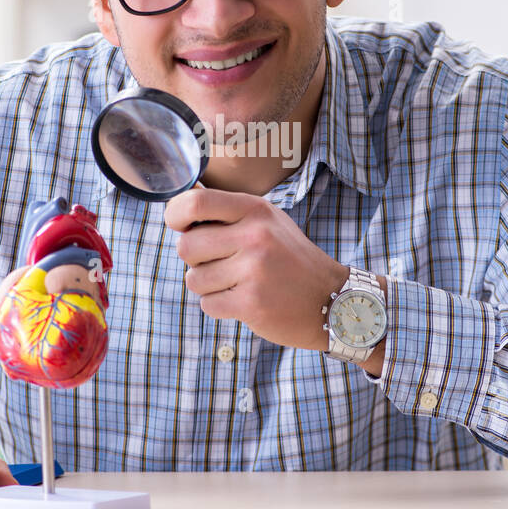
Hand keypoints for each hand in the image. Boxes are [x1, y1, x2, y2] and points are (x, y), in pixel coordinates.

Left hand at [164, 187, 347, 352]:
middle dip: (194, 259)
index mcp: (255, 210)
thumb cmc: (290, 259)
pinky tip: (243, 300)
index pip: (195, 203)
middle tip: (218, 263)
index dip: (175, 215)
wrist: (332, 299)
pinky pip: (207, 305)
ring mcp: (254, 271)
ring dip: (208, 286)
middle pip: (186, 246)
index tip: (178, 225)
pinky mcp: (251, 303)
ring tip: (236, 283)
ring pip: (194, 279)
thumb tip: (179, 204)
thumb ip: (227, 213)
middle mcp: (255, 236)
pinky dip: (219, 306)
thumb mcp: (267, 222)